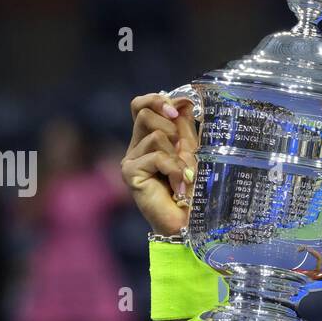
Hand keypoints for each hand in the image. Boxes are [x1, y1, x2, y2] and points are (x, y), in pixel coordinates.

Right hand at [121, 92, 197, 235]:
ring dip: (176, 154)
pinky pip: (156, 156)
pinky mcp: (130, 173)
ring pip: (154, 134)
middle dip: (170, 126)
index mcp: (148, 138)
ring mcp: (130, 160)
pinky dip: (174, 169)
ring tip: (182, 174)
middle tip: (182, 150)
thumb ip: (185, 126)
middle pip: (143, 112)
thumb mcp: (192, 151)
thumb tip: (183, 99)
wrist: (188, 221)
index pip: (140, 105)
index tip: (178, 109)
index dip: (157, 100)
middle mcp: (136, 147)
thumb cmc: (192, 190)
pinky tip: (179, 185)